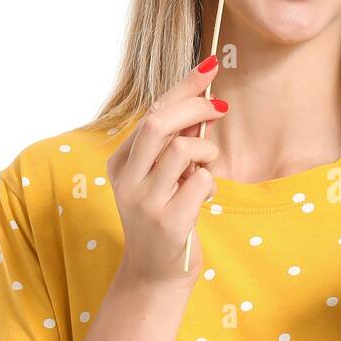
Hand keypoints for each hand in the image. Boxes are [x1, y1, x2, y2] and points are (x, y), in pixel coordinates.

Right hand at [105, 55, 227, 291]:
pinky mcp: (169, 221)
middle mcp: (126, 178)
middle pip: (161, 121)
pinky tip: (204, 198)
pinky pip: (202, 181)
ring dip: (207, 153)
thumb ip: (174, 145)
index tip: (210, 65)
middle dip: (196, 107)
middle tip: (220, 110)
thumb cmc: (165, 218)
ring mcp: (145, 200)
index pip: (153, 111)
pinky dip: (211, 184)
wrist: (155, 275)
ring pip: (185, 149)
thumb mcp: (162, 178)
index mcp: (120, 162)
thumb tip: (203, 103)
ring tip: (205, 171)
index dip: (184, 86)